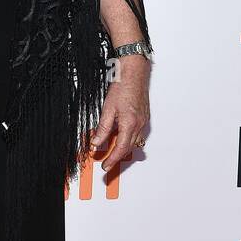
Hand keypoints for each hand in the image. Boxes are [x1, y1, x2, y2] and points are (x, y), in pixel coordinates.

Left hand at [90, 55, 150, 172]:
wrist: (134, 73)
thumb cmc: (122, 87)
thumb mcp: (107, 109)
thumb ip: (103, 128)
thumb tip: (96, 143)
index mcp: (130, 124)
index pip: (121, 149)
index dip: (113, 160)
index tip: (105, 167)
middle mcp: (139, 125)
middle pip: (129, 148)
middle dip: (118, 158)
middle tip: (107, 164)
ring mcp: (144, 121)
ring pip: (134, 142)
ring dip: (124, 149)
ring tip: (112, 153)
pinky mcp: (144, 117)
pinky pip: (137, 134)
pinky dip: (129, 139)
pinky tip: (120, 137)